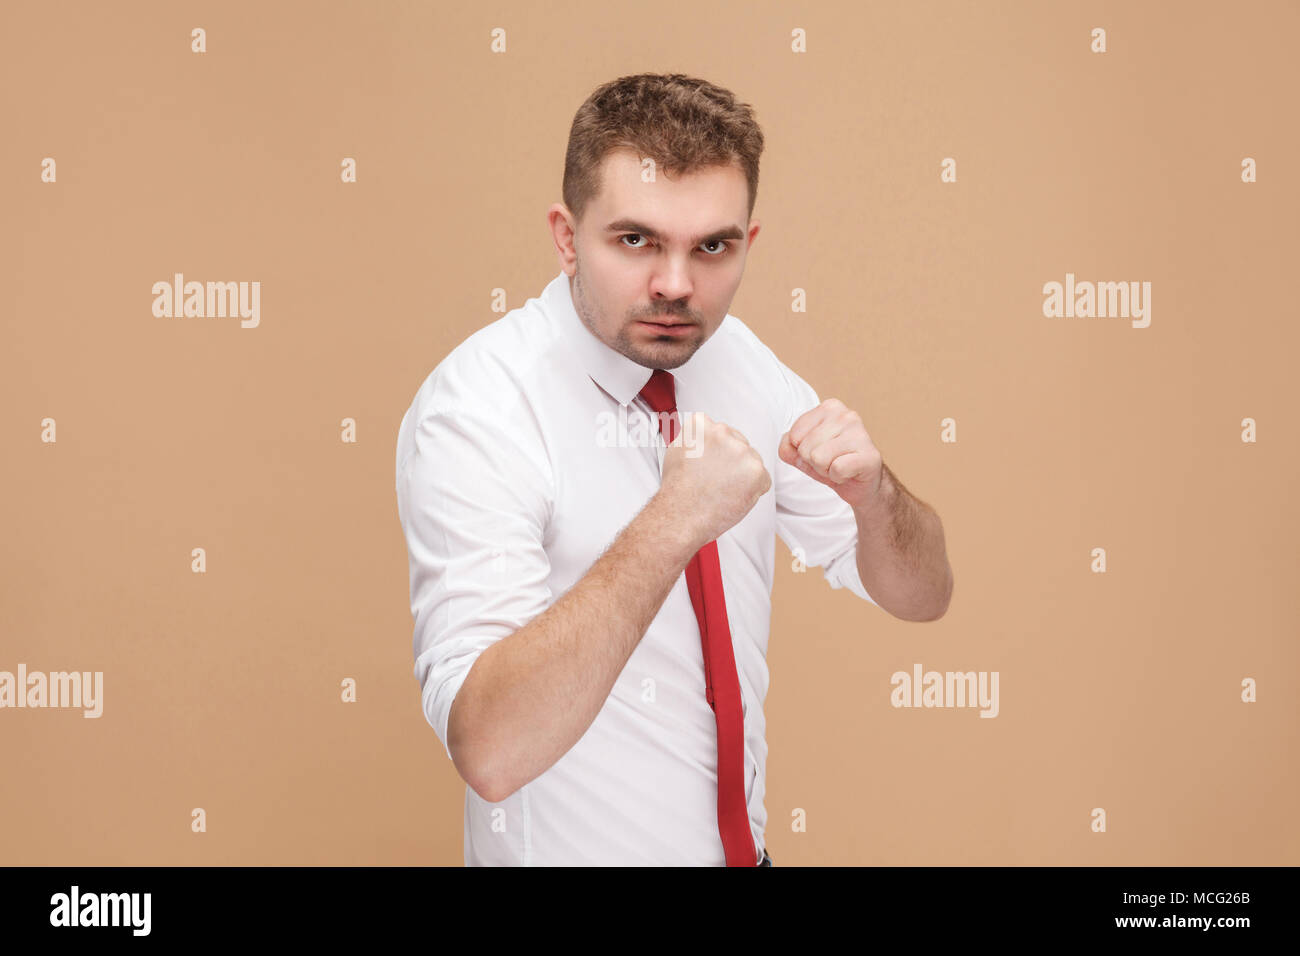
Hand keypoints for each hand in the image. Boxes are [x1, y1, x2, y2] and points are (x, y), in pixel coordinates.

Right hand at [658, 411, 770, 549]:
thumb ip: (695, 438)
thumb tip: (706, 434)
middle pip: (738, 443)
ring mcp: (741, 451)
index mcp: (701, 424)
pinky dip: (753, 490)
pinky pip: (763, 479)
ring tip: (721, 490)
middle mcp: (722, 432)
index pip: (719, 432)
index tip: (707, 464)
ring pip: (751, 460)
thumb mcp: (676, 451)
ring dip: (742, 475)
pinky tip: (732, 496)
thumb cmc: (677, 491)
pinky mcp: (756, 470)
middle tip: (714, 480)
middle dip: (731, 461)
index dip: (715, 452)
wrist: (681, 516)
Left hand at [778, 398, 882, 510]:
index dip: (802, 451)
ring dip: (825, 470)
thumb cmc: (832, 462)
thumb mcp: (803, 453)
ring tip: (838, 466)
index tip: (819, 451)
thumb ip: (787, 446)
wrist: (861, 483)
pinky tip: (848, 472)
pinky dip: (838, 477)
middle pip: (805, 448)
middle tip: (831, 461)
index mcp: (829, 407)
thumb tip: (787, 444)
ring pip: (818, 458)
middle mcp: (846, 415)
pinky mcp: (869, 455)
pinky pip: (836, 469)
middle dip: (814, 462)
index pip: (794, 435)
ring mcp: (860, 433)